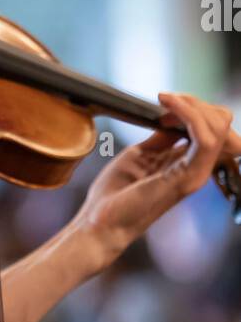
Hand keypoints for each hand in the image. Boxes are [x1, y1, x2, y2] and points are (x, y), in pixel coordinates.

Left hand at [71, 91, 239, 267]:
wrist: (100, 220)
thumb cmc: (116, 193)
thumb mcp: (141, 154)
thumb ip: (163, 138)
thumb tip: (174, 116)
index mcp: (187, 162)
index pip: (213, 127)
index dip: (193, 107)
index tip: (164, 103)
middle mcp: (197, 168)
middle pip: (221, 123)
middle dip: (195, 102)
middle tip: (165, 102)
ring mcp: (195, 175)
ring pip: (218, 127)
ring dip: (191, 106)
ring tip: (165, 101)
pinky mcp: (186, 178)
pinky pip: (205, 140)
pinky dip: (188, 115)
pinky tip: (168, 109)